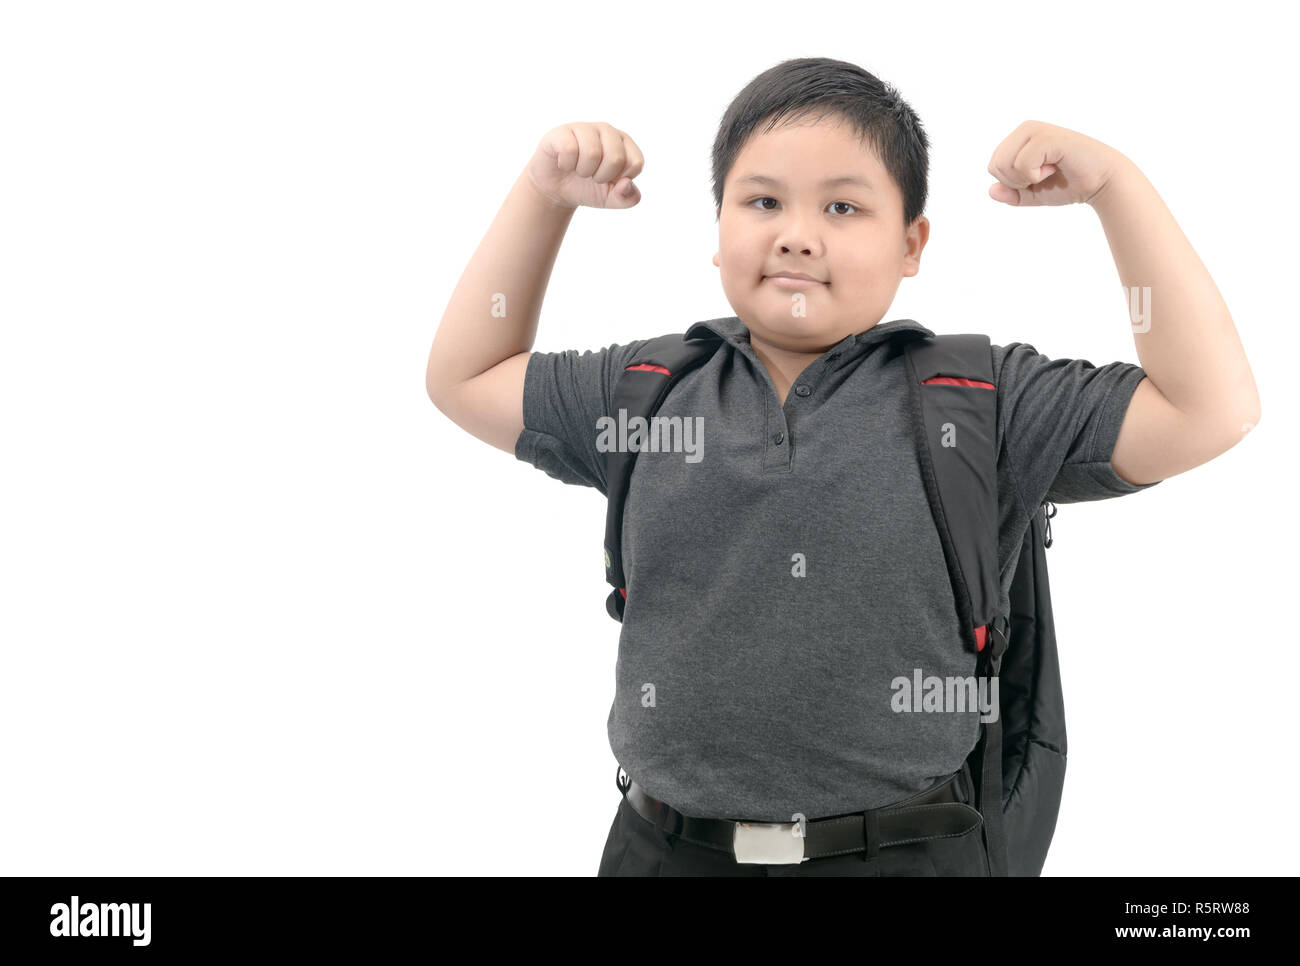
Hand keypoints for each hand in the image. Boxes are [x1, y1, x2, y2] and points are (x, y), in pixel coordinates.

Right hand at [526, 122, 644, 209]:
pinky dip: (567, 165)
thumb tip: (626, 184)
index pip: (635, 163)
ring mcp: (585, 128)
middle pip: (616, 158)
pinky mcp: (563, 131)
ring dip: (583, 171)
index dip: (620, 180)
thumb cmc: (588, 188)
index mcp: (625, 143)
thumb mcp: (611, 198)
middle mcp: (607, 131)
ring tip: (578, 169)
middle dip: (602, 177)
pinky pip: (570, 149)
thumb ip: (627, 198)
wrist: (556, 190)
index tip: (608, 179)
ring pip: (592, 153)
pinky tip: (564, 163)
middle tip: (591, 175)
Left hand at [986, 120, 1125, 206]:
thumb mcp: (1033, 193)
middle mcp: (1026, 128)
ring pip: (1005, 164)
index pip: (993, 166)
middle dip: (1016, 182)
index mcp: (1019, 137)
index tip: (1037, 177)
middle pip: (995, 165)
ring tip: (1049, 170)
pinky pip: (1022, 164)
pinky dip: (1036, 175)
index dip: (1011, 183)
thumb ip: (1011, 194)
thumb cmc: (1068, 184)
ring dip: (1026, 178)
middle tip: (1042, 175)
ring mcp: (1036, 130)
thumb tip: (990, 190)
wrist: (1101, 181)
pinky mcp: (1047, 137)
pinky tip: (1055, 166)